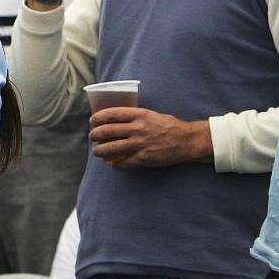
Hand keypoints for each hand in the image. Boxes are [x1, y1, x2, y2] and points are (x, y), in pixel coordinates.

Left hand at [89, 108, 211, 168]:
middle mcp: (138, 128)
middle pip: (109, 131)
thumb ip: (136, 116)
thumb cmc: (170, 126)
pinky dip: (116, 165)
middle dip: (96, 135)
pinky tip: (112, 165)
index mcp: (139, 114)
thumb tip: (119, 119)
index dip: (99, 117)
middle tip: (92, 137)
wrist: (187, 141)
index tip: (92, 120)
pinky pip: (124, 162)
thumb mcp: (152, 114)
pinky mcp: (144, 158)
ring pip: (112, 148)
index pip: (113, 114)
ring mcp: (140, 144)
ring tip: (97, 152)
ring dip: (101, 151)